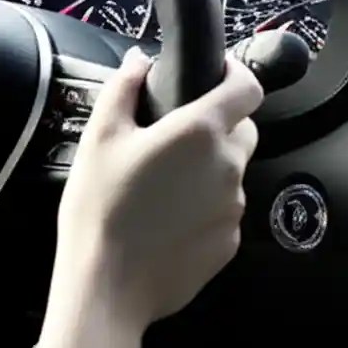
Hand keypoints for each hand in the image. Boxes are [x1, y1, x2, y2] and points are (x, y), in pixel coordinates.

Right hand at [51, 48, 262, 337]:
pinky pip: (223, 211)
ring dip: (208, 170)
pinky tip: (166, 219)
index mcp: (201, 132)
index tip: (215, 76)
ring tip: (162, 185)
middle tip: (174, 137)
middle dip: (218, 125)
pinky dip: (204, 208)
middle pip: (243, 130)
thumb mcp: (100, 138)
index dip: (235, 74)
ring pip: (232, 173)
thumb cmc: (99, 208)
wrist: (106, 286)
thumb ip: (123, 88)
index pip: (248, 87)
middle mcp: (229, 167)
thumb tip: (138, 61)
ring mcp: (234, 208)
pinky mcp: (230, 243)